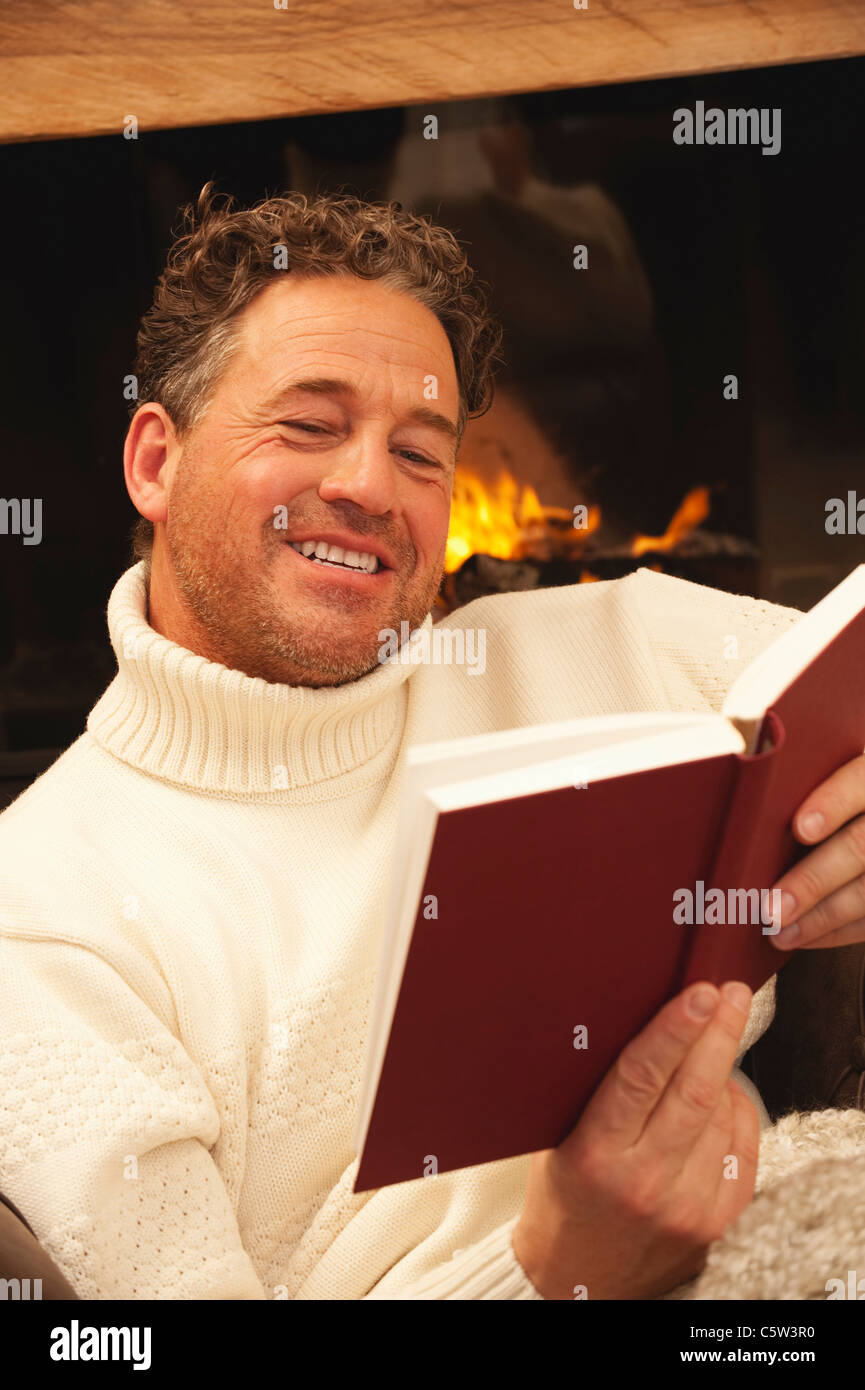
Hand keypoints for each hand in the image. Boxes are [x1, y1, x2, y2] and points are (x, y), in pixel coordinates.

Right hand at [511, 981, 758, 1299]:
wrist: (578, 1278)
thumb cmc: (564, 1195)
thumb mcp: (560, 1136)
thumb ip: (597, 1087)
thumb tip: (640, 1019)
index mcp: (594, 1154)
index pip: (641, 1077)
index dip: (674, 1030)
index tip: (700, 994)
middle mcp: (643, 1181)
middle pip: (694, 1091)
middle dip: (718, 1033)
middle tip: (731, 994)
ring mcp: (685, 1206)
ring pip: (721, 1114)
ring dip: (721, 1071)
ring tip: (710, 1046)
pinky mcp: (714, 1222)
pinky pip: (742, 1148)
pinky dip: (736, 1110)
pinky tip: (723, 1092)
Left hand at [771, 753, 864, 949]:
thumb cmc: (824, 789)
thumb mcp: (825, 773)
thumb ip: (798, 781)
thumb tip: (745, 803)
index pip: (859, 781)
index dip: (831, 803)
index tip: (800, 828)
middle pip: (860, 846)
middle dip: (813, 880)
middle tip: (771, 907)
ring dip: (821, 918)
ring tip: (778, 933)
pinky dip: (838, 932)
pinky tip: (803, 938)